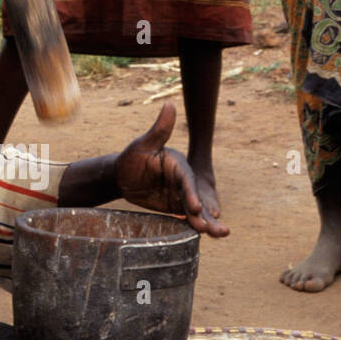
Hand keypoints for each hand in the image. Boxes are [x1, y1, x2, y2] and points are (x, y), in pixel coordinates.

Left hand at [115, 103, 223, 236]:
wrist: (121, 176)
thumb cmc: (131, 157)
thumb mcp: (143, 144)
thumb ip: (159, 129)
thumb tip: (169, 104)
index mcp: (178, 164)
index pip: (186, 180)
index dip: (191, 193)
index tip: (194, 207)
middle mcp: (182, 180)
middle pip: (196, 197)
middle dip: (206, 213)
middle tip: (219, 229)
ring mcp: (179, 194)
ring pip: (195, 209)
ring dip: (207, 222)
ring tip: (219, 234)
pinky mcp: (174, 205)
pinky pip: (186, 216)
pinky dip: (194, 224)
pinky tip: (204, 234)